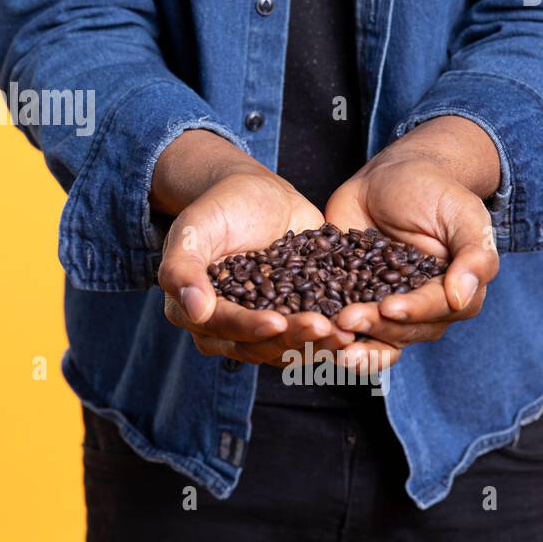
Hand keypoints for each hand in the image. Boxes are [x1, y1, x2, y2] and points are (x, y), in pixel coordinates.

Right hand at [153, 132, 354, 366]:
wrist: (258, 193)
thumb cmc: (219, 206)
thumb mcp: (195, 228)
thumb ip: (184, 268)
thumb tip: (195, 310)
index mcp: (196, 311)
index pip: (223, 327)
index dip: (248, 328)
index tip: (275, 322)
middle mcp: (228, 328)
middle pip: (259, 346)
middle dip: (292, 340)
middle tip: (324, 329)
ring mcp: (264, 325)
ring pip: (290, 348)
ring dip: (319, 345)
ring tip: (347, 334)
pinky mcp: (296, 318)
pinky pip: (314, 336)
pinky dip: (334, 335)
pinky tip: (358, 328)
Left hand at [323, 116, 501, 368]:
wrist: (388, 176)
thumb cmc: (433, 189)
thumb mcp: (461, 213)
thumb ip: (473, 254)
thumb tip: (463, 298)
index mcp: (453, 289)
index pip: (438, 310)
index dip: (414, 312)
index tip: (389, 308)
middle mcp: (422, 305)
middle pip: (405, 331)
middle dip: (377, 328)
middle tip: (347, 319)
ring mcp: (385, 303)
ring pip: (376, 336)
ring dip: (355, 342)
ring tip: (331, 338)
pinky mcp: (353, 296)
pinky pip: (344, 320)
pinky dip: (330, 330)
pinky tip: (311, 330)